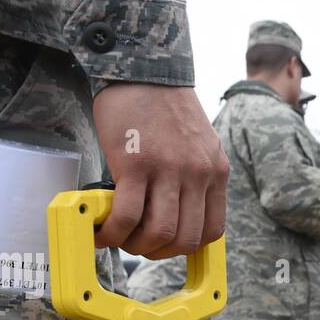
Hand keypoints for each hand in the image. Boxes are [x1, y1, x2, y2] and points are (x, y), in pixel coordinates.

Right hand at [92, 84, 229, 258]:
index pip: (211, 230)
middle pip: (185, 239)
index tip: (164, 244)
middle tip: (137, 244)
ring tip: (118, 236)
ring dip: (135, 245)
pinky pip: (128, 215)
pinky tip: (102, 230)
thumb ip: (196, 176)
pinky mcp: (136, 164)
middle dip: (158, 252)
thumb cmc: (164, 106)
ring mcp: (169, 170)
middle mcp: (198, 174)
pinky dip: (114, 232)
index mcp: (216, 172)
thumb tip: (178, 211)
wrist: (141, 68)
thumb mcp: (199, 143)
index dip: (185, 246)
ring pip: (159, 233)